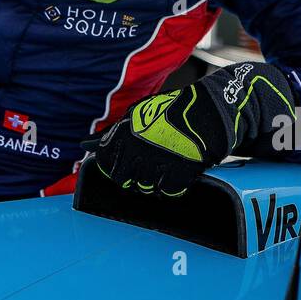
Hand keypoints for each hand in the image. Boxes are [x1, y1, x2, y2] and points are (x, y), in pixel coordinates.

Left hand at [84, 64, 296, 195]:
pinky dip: (172, 186)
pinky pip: (168, 190)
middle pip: (123, 179)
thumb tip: (87, 146)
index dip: (113, 168)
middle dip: (132, 178)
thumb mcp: (142, 114)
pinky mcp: (181, 169)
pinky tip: (178, 174)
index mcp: (128, 129)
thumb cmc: (175, 112)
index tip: (122, 167)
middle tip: (146, 170)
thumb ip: (116, 132)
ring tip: (165, 170)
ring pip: (145, 187)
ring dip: (153, 183)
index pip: (106, 161)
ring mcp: (160, 158)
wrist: (213, 110)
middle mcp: (141, 145)